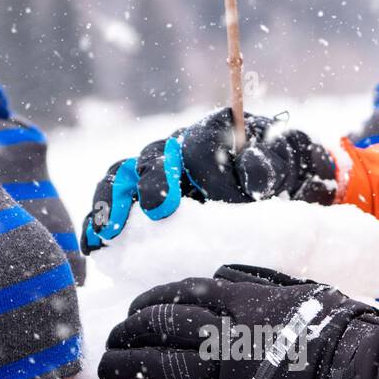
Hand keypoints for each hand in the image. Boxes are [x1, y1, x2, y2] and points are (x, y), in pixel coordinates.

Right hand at [80, 109, 336, 250]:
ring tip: (105, 232)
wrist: (280, 182)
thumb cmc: (281, 172)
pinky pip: (116, 201)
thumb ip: (270, 165)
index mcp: (214, 134)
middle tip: (152, 213)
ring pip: (124, 176)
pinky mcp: (145, 196)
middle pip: (151, 158)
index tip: (179, 205)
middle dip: (147, 185)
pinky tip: (93, 245)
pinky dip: (100, 220)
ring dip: (111, 202)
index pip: (199, 150)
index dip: (190, 177)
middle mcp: (179, 146)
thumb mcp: (285, 165)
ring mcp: (158, 171)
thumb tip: (251, 167)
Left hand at [99, 265, 378, 378]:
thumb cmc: (343, 331)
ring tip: (107, 373)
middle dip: (128, 334)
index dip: (149, 304)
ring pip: (156, 367)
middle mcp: (223, 332)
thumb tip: (227, 274)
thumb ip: (259, 282)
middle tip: (113, 342)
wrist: (364, 377)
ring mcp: (222, 375)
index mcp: (241, 299)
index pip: (179, 294)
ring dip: (124, 369)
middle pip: (158, 327)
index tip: (137, 312)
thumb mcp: (300, 290)